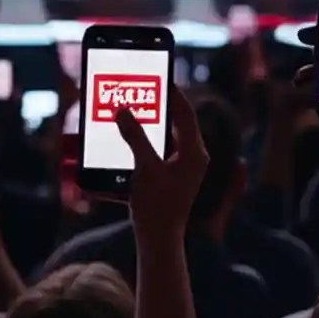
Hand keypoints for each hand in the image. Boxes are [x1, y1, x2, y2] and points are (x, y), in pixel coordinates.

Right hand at [117, 88, 209, 239]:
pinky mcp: (169, 177)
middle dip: (158, 107)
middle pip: (175, 123)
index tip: (159, 77)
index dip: (173, 93)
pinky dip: (142, 143)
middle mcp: (192, 158)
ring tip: (130, 110)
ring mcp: (181, 168)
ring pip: (164, 137)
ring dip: (147, 125)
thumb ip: (135, 137)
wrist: (159, 240)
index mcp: (195, 153)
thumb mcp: (145, 168)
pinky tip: (124, 139)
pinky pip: (156, 152)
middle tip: (142, 90)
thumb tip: (123, 111)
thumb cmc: (157, 206)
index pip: (185, 114)